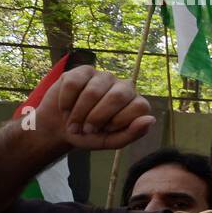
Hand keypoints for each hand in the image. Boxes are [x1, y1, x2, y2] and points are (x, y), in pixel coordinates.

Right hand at [35, 66, 154, 151]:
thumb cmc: (90, 134)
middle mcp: (124, 87)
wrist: (60, 127)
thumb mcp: (111, 141)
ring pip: (93, 92)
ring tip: (73, 123)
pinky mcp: (84, 71)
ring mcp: (105, 76)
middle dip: (97, 118)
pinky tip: (66, 108)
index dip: (118, 122)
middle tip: (86, 129)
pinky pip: (74, 84)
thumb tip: (150, 119)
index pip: (139, 107)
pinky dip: (66, 102)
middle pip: (117, 97)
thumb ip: (132, 133)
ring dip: (79, 113)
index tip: (105, 130)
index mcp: (136, 103)